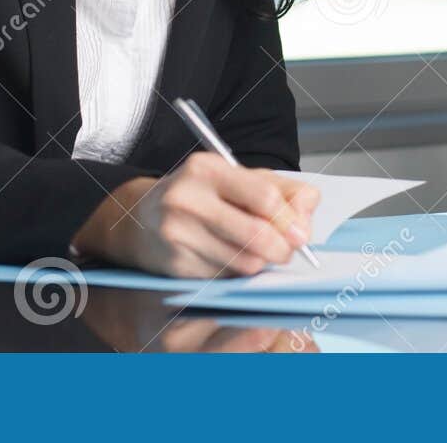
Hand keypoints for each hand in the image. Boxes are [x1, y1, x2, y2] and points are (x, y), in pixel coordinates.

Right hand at [72, 152, 319, 277]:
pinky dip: (236, 275)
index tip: (301, 235)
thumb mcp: (239, 180)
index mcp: (208, 168)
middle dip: (281, 249)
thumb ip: (282, 191)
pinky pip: (225, 279)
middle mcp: (187, 198)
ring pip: (243, 262)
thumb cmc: (200, 197)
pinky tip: (227, 262)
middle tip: (286, 253)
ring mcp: (177, 233)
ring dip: (259, 264)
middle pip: (256, 234)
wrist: (140, 218)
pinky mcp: (174, 264)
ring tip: (254, 254)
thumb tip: (306, 223)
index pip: (264, 196)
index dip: (289, 220)